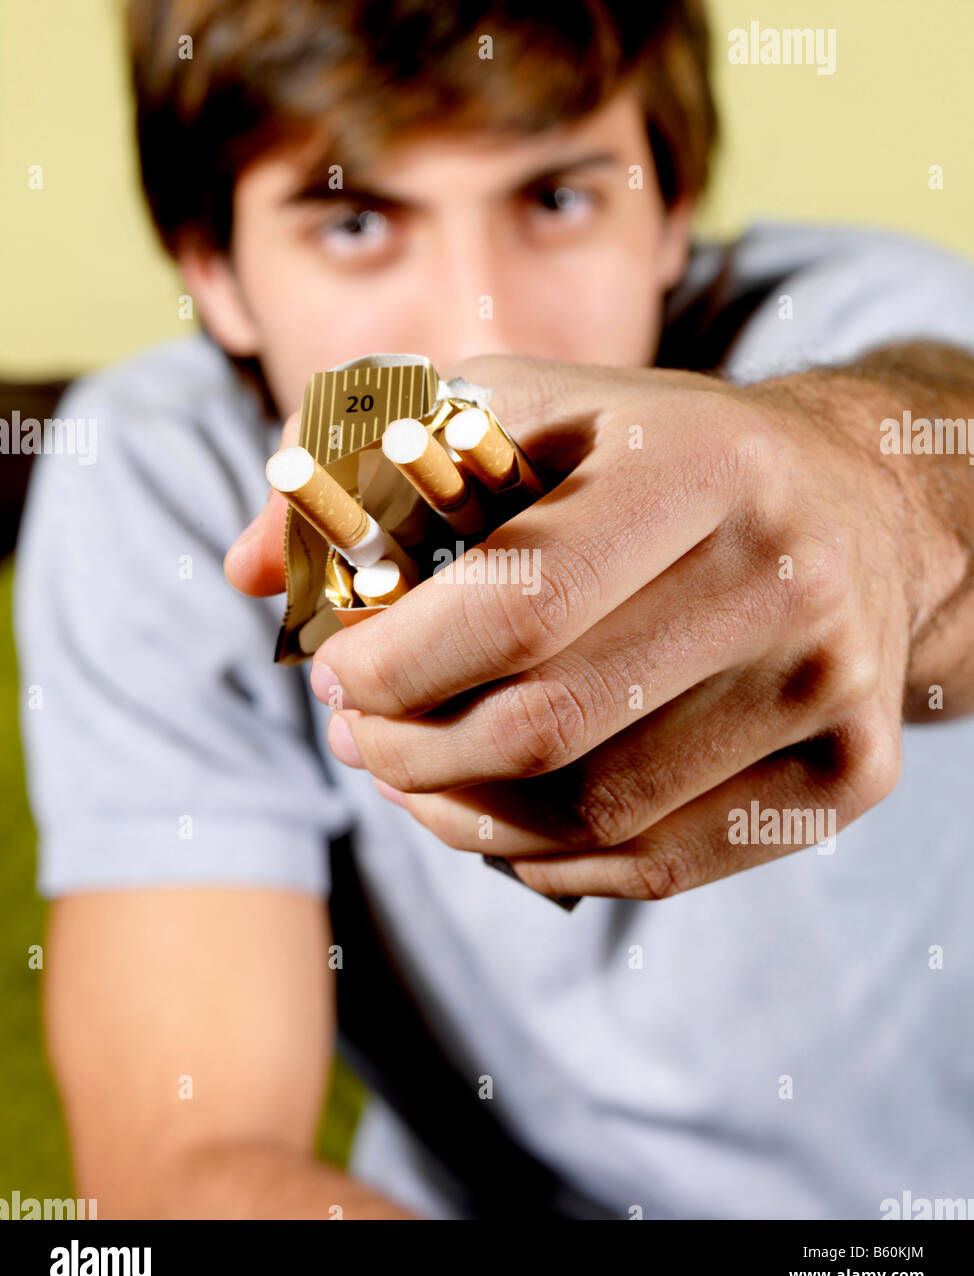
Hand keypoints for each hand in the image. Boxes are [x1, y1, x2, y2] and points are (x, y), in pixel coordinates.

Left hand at [228, 355, 920, 900]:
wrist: (853, 504)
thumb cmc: (650, 454)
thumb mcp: (514, 412)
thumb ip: (360, 461)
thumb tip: (243, 570)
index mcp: (699, 463)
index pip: (517, 605)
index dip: (398, 663)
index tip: (337, 674)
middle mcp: (787, 576)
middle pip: (548, 727)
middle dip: (409, 752)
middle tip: (357, 738)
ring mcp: (833, 685)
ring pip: (597, 814)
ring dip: (465, 817)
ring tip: (412, 778)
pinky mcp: (854, 771)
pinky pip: (664, 863)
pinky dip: (552, 860)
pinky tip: (499, 820)